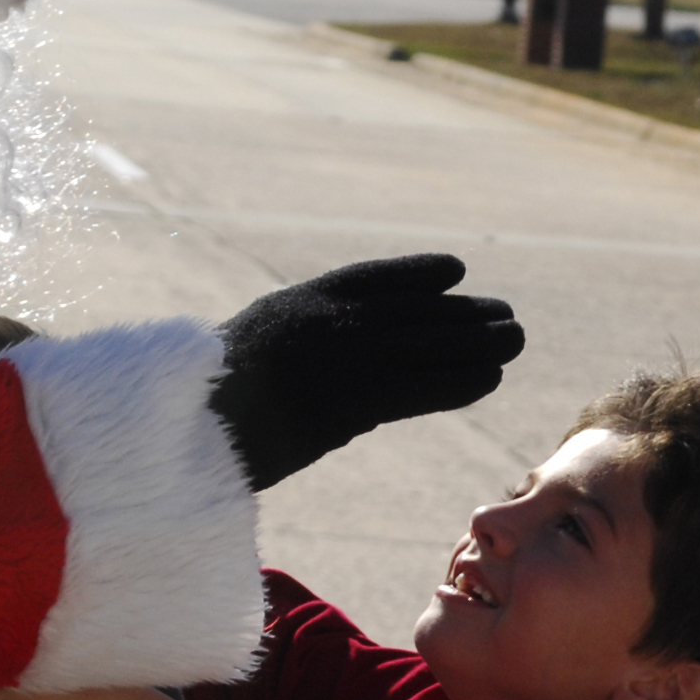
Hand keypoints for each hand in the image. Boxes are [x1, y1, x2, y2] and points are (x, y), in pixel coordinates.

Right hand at [210, 254, 521, 489]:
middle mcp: (325, 323)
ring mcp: (339, 358)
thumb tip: (333, 380)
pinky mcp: (351, 401)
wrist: (185, 427)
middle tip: (505, 315)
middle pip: (410, 312)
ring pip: (423, 344)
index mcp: (296, 305)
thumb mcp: (244, 359)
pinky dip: (457, 382)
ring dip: (474, 342)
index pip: (370, 280)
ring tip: (514, 339)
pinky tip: (490, 378)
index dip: (416, 275)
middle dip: (461, 314)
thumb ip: (291, 351)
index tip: (455, 272)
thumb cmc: (202, 406)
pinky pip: (417, 389)